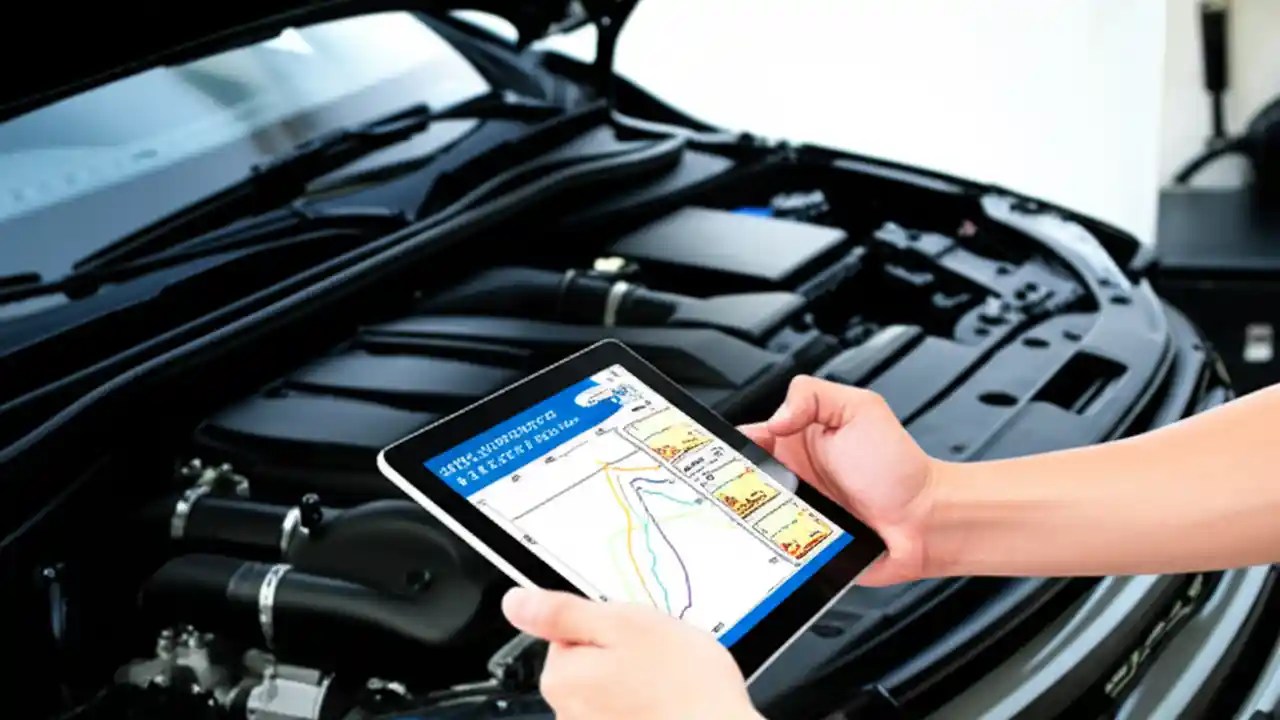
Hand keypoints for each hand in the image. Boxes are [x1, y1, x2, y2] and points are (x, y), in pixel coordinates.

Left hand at [502, 587, 762, 719]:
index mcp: (563, 675)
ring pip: (613, 689)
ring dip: (638, 682)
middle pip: (590, 663)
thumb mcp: (623, 623)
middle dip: (622, 654)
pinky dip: (650, 707)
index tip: (635, 631)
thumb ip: (562, 612)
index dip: (608, 625)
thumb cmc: (683, 685)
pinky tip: (672, 704)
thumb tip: (514, 602)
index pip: (569, 631)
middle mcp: (569, 713)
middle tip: (659, 654)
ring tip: (672, 681)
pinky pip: (630, 712)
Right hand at [740, 375, 936, 585]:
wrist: (925, 523)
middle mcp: (791, 476)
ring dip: (750, 518)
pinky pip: (772, 548)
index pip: (746, 439)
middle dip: (732, 486)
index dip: (728, 446)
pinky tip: (776, 542)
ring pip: (751, 518)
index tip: (721, 454)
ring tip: (764, 515)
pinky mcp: (801, 546)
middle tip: (742, 487)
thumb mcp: (859, 409)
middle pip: (740, 481)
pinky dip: (768, 546)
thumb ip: (812, 395)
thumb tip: (773, 418)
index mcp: (797, 440)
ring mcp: (795, 512)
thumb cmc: (900, 469)